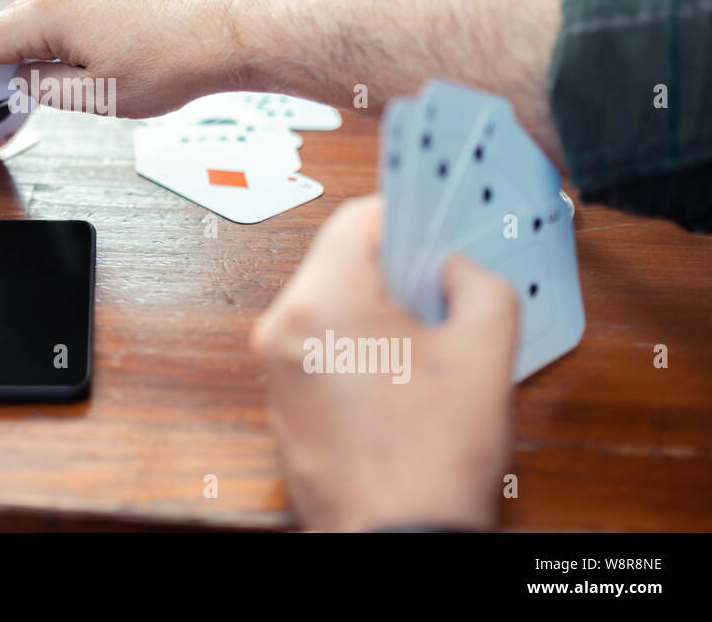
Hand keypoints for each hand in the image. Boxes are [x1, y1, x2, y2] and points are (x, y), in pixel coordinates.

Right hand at [0, 0, 251, 118]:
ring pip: (37, 23)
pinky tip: (76, 73)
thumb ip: (43, 86)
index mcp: (51, 11)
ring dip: (31, 56)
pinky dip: (57, 44)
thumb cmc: (170, 62)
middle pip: (8, 28)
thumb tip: (18, 81)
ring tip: (44, 96)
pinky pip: (65, 17)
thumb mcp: (95, 94)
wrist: (227, 34)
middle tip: (5, 107)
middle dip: (0, 67)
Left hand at [251, 196, 517, 530]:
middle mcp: (282, 328)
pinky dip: (353, 347)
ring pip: (328, 305)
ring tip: (425, 345)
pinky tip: (399, 378)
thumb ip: (479, 285)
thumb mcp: (484, 354)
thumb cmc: (433, 461)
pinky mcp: (280, 400)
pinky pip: (316, 347)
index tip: (435, 230)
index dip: (406, 217)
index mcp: (322, 302)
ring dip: (374, 310)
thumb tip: (453, 267)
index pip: (357, 218)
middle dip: (392, 271)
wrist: (399, 541)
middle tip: (441, 294)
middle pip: (338, 262)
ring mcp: (275, 367)